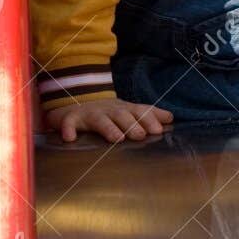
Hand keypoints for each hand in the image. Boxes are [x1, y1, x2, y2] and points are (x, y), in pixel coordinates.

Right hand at [42, 96, 173, 143]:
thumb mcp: (128, 110)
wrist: (74, 99)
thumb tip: (171, 118)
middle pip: (121, 115)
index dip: (148, 119)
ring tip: (117, 138)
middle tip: (141, 135)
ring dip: (108, 128)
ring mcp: (89, 113)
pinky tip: (70, 138)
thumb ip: (148, 114)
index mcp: (123, 109)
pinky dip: (68, 129)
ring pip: (99, 119)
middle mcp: (108, 110)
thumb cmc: (107, 111)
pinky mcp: (71, 118)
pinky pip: (68, 123)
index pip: (138, 112)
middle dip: (131, 124)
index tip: (158, 130)